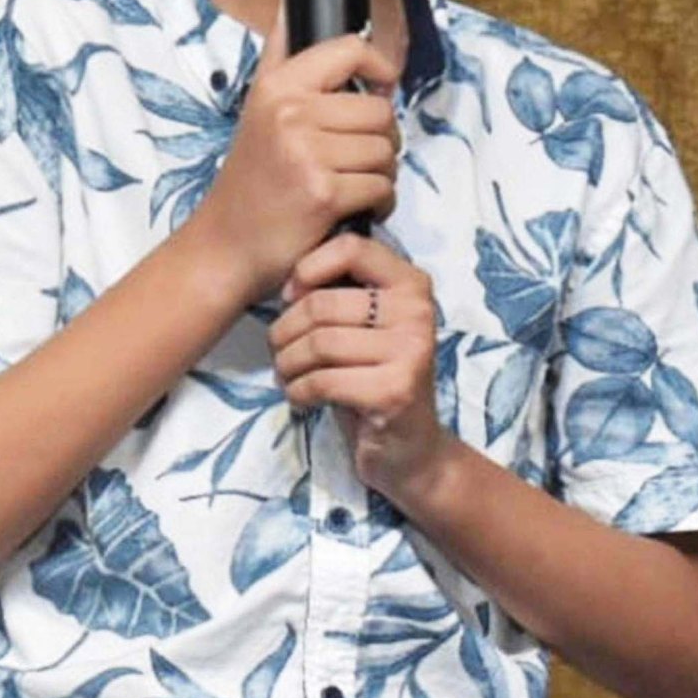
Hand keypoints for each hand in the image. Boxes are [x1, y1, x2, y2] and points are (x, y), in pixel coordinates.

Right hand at [188, 10, 401, 301]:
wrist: (228, 243)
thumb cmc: (252, 178)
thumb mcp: (258, 108)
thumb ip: (279, 55)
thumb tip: (289, 1)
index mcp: (279, 86)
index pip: (351, 49)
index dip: (380, 69)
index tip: (380, 90)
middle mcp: (290, 112)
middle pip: (381, 110)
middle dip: (381, 139)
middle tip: (357, 158)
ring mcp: (306, 153)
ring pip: (387, 150)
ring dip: (382, 173)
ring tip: (352, 183)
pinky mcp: (323, 192)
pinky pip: (382, 186)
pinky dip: (379, 202)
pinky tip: (353, 207)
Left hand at [271, 233, 447, 501]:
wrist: (410, 448)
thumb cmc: (375, 378)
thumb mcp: (365, 327)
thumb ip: (341, 293)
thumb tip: (288, 282)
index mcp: (412, 284)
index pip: (351, 248)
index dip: (307, 269)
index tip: (290, 298)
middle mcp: (418, 312)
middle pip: (322, 304)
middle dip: (284, 332)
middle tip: (279, 353)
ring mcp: (411, 352)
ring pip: (318, 343)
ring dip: (287, 364)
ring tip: (288, 376)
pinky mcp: (394, 391)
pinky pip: (322, 380)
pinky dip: (299, 392)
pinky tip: (302, 399)